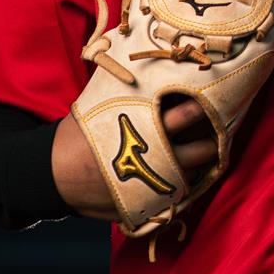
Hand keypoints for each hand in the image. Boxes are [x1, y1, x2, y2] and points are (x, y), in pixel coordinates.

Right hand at [51, 99, 216, 219]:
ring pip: (192, 175)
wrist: (52, 175)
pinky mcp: (145, 205)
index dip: (200, 109)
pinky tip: (187, 174)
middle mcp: (151, 160)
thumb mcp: (97, 107)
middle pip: (198, 151)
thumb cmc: (75, 137)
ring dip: (201, 163)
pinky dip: (185, 185)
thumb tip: (142, 68)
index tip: (213, 100)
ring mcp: (150, 186)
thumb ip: (125, 95)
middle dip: (213, 140)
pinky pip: (177, 197)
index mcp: (140, 131)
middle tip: (221, 129)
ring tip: (206, 150)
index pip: (181, 117)